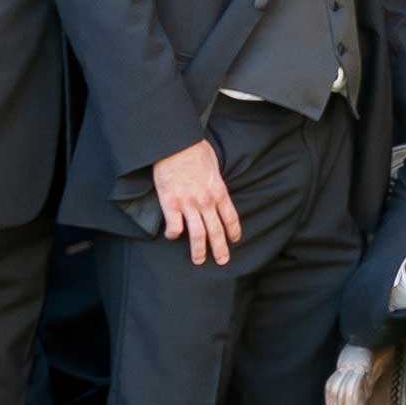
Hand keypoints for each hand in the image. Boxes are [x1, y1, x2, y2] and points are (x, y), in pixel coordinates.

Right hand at [150, 141, 241, 263]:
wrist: (175, 143)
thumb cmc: (194, 149)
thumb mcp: (213, 165)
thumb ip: (215, 181)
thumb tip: (215, 187)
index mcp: (219, 191)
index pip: (230, 217)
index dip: (233, 231)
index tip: (234, 240)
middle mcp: (206, 201)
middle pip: (217, 231)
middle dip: (220, 248)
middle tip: (222, 261)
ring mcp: (188, 204)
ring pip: (197, 234)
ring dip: (198, 250)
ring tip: (198, 260)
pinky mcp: (170, 203)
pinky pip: (174, 226)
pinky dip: (173, 234)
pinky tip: (172, 236)